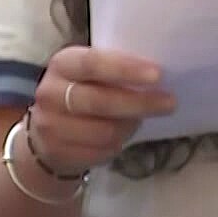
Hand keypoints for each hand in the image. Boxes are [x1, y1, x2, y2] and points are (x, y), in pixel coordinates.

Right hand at [28, 46, 175, 173]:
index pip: (93, 63)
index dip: (126, 69)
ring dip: (130, 126)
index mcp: (63, 63)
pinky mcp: (55, 152)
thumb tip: (159, 74)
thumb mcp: (93, 71)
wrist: (48, 129)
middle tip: (170, 102)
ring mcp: (49, 125)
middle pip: (100, 101)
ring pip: (103, 131)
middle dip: (140, 103)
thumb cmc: (84, 90)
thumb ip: (117, 67)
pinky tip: (123, 135)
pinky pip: (99, 152)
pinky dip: (118, 145)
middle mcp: (50, 93)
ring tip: (141, 119)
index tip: (158, 75)